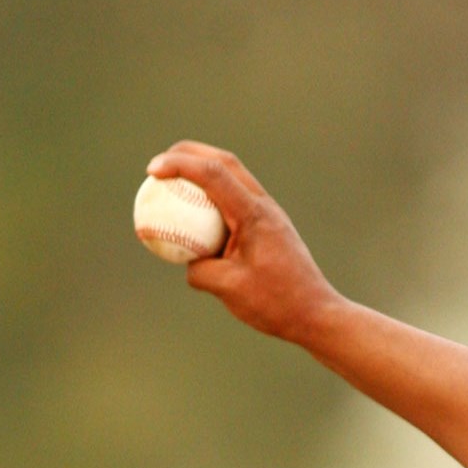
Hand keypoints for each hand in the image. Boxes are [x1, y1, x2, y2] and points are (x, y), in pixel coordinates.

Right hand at [145, 141, 341, 345]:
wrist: (315, 313)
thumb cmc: (276, 303)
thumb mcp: (228, 289)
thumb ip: (200, 270)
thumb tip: (185, 260)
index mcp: (255, 215)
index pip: (214, 174)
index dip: (180, 165)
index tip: (151, 171)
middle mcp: (264, 206)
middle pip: (224, 161)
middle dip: (187, 154)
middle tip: (156, 166)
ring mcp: (268, 213)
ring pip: (232, 176)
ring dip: (201, 170)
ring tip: (171, 181)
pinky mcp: (268, 225)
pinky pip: (235, 200)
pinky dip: (211, 197)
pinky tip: (192, 215)